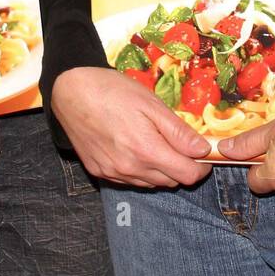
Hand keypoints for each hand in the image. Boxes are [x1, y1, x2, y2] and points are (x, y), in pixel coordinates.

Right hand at [52, 66, 212, 187]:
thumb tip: (203, 150)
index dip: (202, 166)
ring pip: (151, 183)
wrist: (71, 92)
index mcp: (147, 151)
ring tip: (155, 142)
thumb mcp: (151, 104)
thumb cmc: (113, 91)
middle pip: (171, 182)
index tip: (202, 153)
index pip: (188, 176)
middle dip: (182, 166)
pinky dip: (140, 170)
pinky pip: (130, 181)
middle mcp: (130, 169)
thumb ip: (178, 131)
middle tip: (179, 143)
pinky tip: (135, 148)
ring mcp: (113, 174)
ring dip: (161, 170)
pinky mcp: (100, 173)